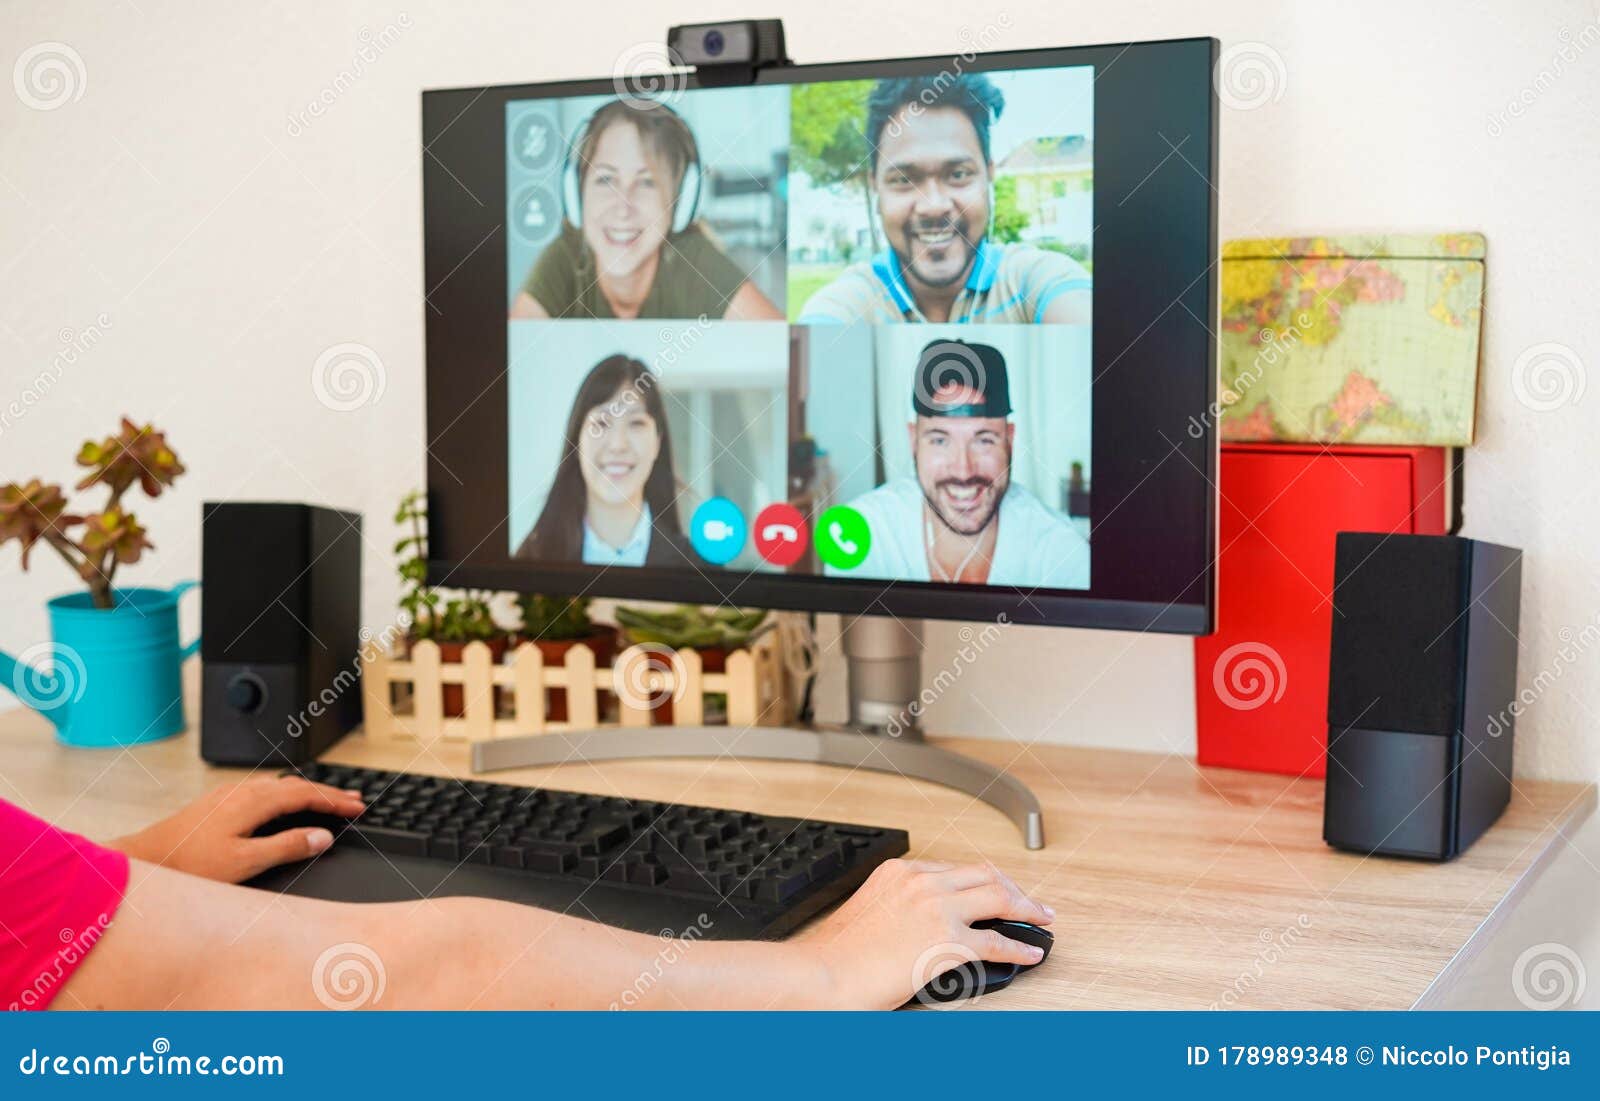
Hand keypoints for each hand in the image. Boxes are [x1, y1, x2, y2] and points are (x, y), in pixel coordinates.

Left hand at [110, 776, 363, 883]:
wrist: (145, 860)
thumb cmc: (189, 864)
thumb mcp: (245, 861)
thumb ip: (286, 846)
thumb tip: (320, 836)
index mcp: (253, 802)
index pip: (306, 795)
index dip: (335, 800)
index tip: (357, 807)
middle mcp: (241, 791)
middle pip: (295, 785)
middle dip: (326, 792)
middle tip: (352, 800)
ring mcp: (227, 795)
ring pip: (277, 785)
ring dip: (305, 792)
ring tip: (325, 800)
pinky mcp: (216, 803)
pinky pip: (261, 789)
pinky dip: (284, 794)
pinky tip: (280, 804)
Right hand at [799, 858, 1053, 1008]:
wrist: (825, 974)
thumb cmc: (836, 953)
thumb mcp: (867, 909)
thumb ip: (896, 906)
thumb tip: (918, 924)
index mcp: (900, 872)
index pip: (955, 868)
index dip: (982, 880)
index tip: (993, 888)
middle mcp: (923, 883)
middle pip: (984, 874)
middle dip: (1012, 887)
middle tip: (1027, 901)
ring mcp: (939, 910)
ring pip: (999, 897)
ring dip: (1026, 907)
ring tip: (1042, 918)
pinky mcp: (949, 943)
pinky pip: (998, 941)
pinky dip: (1020, 946)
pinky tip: (1031, 951)